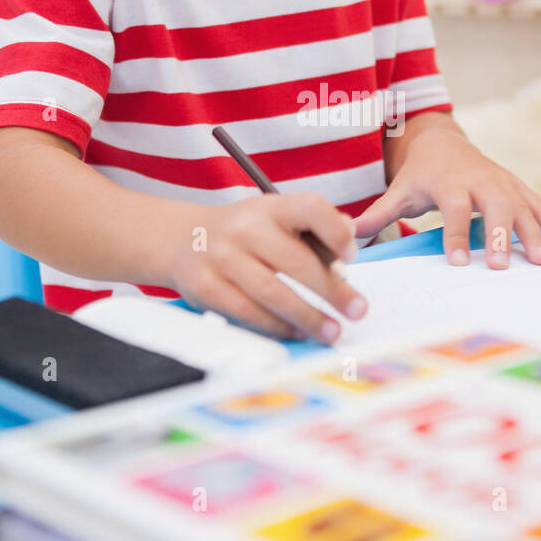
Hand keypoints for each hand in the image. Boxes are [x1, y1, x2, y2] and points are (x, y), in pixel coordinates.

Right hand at [163, 194, 367, 344]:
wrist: (183, 239)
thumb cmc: (246, 233)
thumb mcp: (277, 218)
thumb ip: (316, 228)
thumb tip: (349, 241)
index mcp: (270, 208)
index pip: (309, 208)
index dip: (335, 231)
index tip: (352, 255)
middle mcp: (245, 229)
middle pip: (296, 261)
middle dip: (332, 290)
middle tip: (358, 310)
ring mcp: (222, 258)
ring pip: (272, 293)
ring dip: (307, 317)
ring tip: (331, 331)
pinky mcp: (206, 288)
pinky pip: (248, 312)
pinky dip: (277, 326)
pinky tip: (297, 332)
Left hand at [352, 129, 540, 269]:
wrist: (442, 141)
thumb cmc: (419, 174)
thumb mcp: (399, 190)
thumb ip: (378, 215)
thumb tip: (347, 234)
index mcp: (449, 183)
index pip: (455, 210)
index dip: (457, 234)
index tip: (459, 261)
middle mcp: (479, 180)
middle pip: (494, 206)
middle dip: (500, 235)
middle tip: (503, 265)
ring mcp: (501, 181)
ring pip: (521, 205)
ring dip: (534, 232)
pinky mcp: (515, 185)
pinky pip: (537, 203)